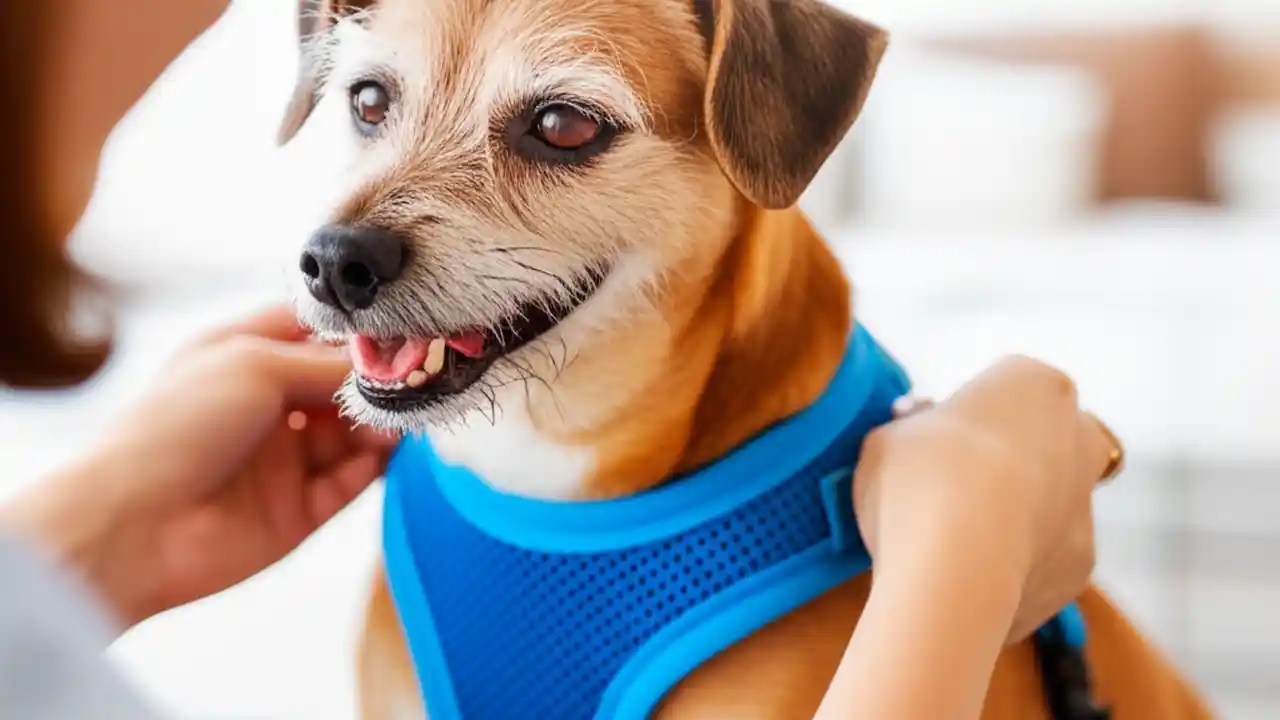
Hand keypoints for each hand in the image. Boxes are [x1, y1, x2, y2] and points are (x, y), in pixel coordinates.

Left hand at [5, 307, 394, 626]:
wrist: (132, 527)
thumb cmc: (174, 429)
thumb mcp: (253, 365)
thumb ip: (325, 362)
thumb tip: (384, 360)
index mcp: (242, 358)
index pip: (312, 332)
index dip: (354, 330)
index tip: (399, 328)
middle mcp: (265, 406)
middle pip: (339, 384)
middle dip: (375, 378)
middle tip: (410, 375)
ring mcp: (284, 459)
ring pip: (353, 433)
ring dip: (380, 421)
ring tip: (400, 414)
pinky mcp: (300, 509)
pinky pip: (351, 481)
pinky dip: (376, 464)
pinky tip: (387, 449)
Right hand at [854, 356, 1119, 641]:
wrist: (955, 570)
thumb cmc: (920, 481)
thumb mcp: (889, 437)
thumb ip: (911, 427)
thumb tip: (917, 426)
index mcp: (1033, 383)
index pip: (1007, 383)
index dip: (968, 411)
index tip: (933, 438)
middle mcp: (1076, 435)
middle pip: (1055, 433)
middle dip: (1020, 451)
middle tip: (963, 478)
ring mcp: (1085, 502)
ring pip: (1056, 498)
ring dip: (1019, 509)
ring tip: (961, 537)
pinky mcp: (1081, 562)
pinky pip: (1048, 553)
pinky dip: (1019, 561)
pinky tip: (975, 572)